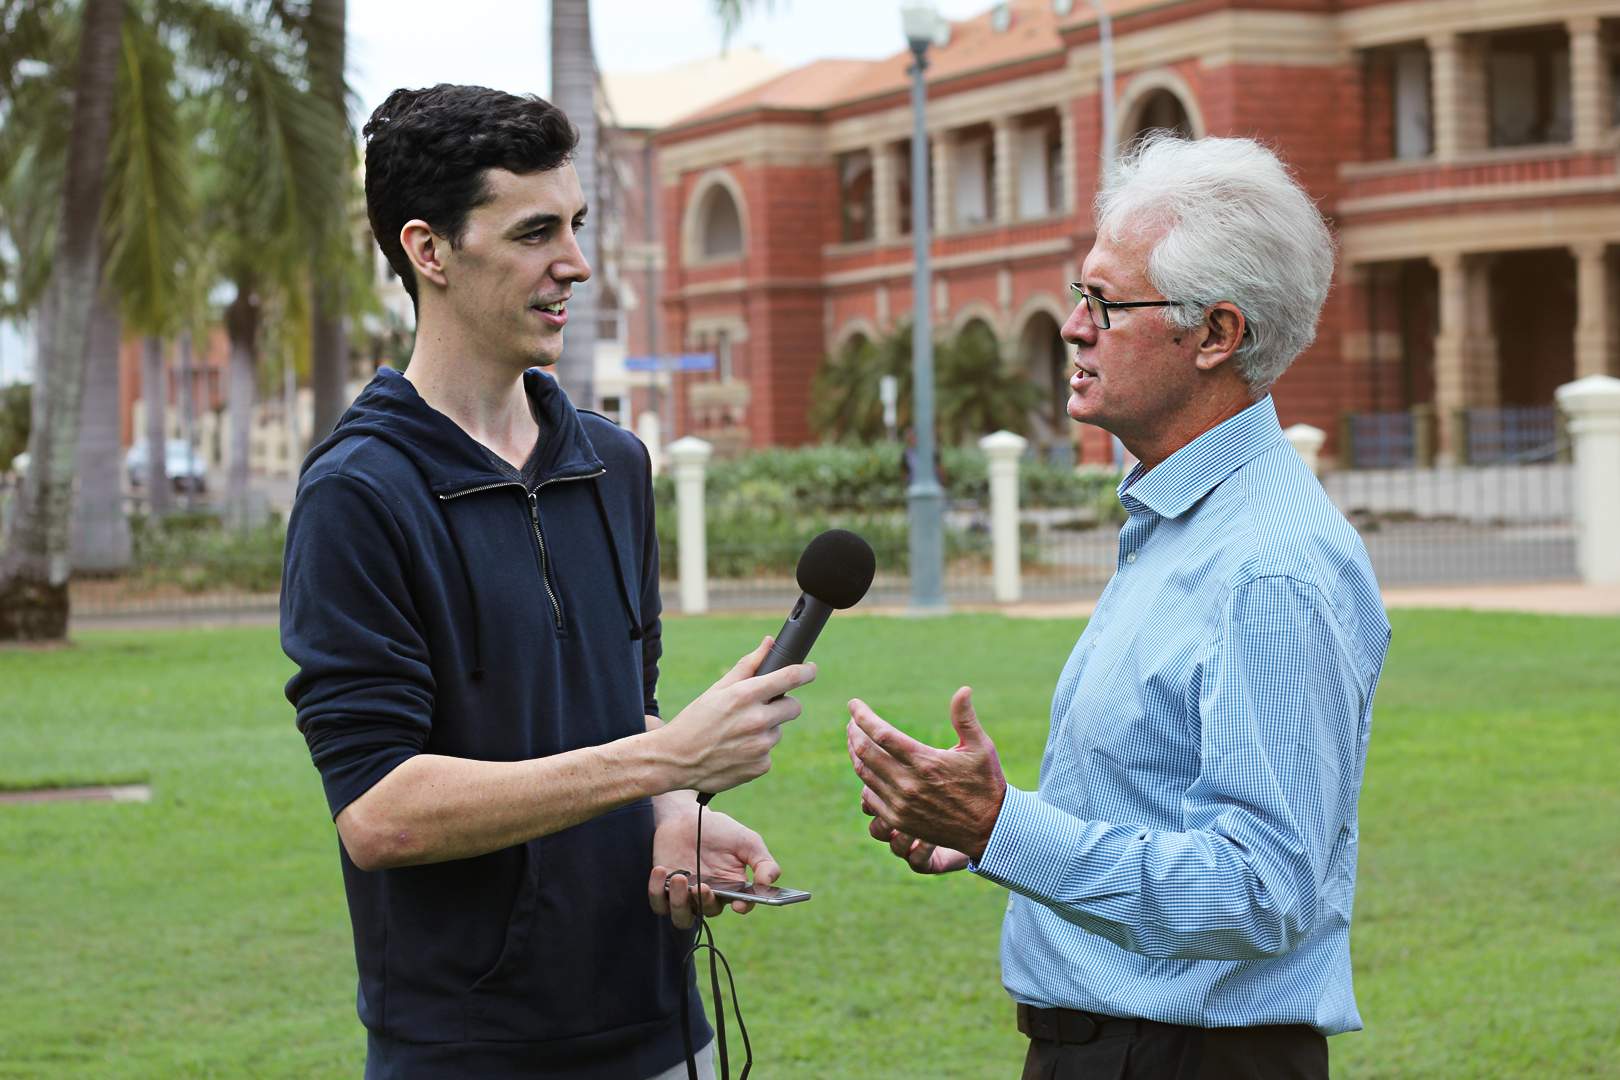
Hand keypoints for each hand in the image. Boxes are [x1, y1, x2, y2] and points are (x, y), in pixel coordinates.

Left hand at [648, 799, 780, 928]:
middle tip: (703, 886)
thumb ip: (763, 861)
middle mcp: (710, 896)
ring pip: (682, 918)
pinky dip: (656, 891)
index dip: (743, 908)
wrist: (685, 816)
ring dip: (680, 904)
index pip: (742, 905)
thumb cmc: (719, 830)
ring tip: (678, 877)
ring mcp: (686, 896)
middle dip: (706, 902)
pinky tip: (660, 870)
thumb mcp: (747, 840)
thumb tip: (768, 883)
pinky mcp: (663, 890)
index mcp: (733, 887)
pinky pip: (659, 904)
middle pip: (709, 913)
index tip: (740, 903)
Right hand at [660, 637, 815, 794]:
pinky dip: (757, 751)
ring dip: (765, 730)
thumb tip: (769, 643)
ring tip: (737, 734)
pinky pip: (769, 753)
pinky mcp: (761, 766)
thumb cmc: (695, 720)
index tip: (811, 670)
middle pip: (794, 707)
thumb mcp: (717, 689)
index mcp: (745, 696)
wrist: (675, 761)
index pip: (789, 678)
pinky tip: (736, 751)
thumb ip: (747, 665)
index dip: (806, 672)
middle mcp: (757, 720)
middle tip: (760, 708)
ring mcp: (760, 746)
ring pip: (778, 731)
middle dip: (782, 705)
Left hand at [846, 686, 1007, 862]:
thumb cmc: (985, 783)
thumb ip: (966, 718)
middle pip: (865, 752)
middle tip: (853, 721)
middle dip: (854, 732)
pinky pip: (869, 796)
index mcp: (926, 762)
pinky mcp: (898, 820)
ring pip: (864, 773)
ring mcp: (901, 804)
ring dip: (855, 753)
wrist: (988, 829)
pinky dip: (865, 778)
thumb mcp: (980, 748)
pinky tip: (867, 767)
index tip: (853, 704)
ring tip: (855, 739)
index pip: (881, 734)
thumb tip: (963, 689)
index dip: (863, 717)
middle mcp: (909, 783)